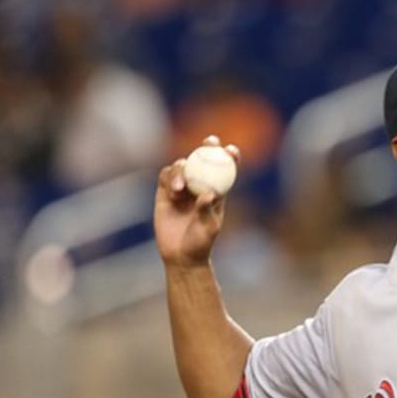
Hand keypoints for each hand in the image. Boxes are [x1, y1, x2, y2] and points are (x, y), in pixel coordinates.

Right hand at [154, 136, 240, 267]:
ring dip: (181, 170)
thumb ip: (207, 210)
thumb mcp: (208, 228)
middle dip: (208, 146)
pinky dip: (169, 178)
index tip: (231, 150)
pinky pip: (166, 176)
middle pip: (203, 159)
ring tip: (180, 189)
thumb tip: (208, 194)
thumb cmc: (200, 243)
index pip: (225, 169)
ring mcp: (182, 188)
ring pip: (182, 165)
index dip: (229, 156)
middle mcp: (199, 185)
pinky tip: (172, 191)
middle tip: (209, 142)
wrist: (180, 255)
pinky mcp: (164, 192)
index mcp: (217, 191)